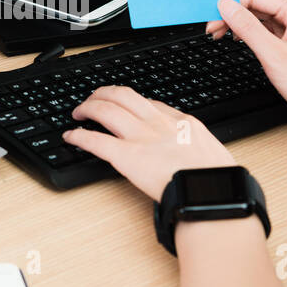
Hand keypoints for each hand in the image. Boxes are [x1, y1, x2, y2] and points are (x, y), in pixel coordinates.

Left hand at [63, 85, 238, 201]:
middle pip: (124, 96)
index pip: (150, 103)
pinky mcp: (127, 156)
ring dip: (88, 107)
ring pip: (106, 110)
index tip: (124, 106)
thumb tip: (197, 158)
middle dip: (104, 94)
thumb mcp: (213, 154)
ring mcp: (141, 138)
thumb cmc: (215, 180)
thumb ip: (198, 149)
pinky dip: (80, 136)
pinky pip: (96, 141)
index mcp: (181, 122)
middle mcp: (158, 124)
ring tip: (79, 112)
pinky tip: (72, 136)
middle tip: (94, 99)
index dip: (131, 103)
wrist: (211, 192)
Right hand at [205, 0, 286, 142]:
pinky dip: (249, 34)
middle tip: (212, 29)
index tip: (212, 19)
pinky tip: (238, 40)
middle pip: (256, 4)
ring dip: (238, 24)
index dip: (230, 5)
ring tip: (220, 35)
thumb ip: (247, 27)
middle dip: (232, 14)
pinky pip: (265, 30)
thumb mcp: (273, 55)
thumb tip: (226, 6)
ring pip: (259, 17)